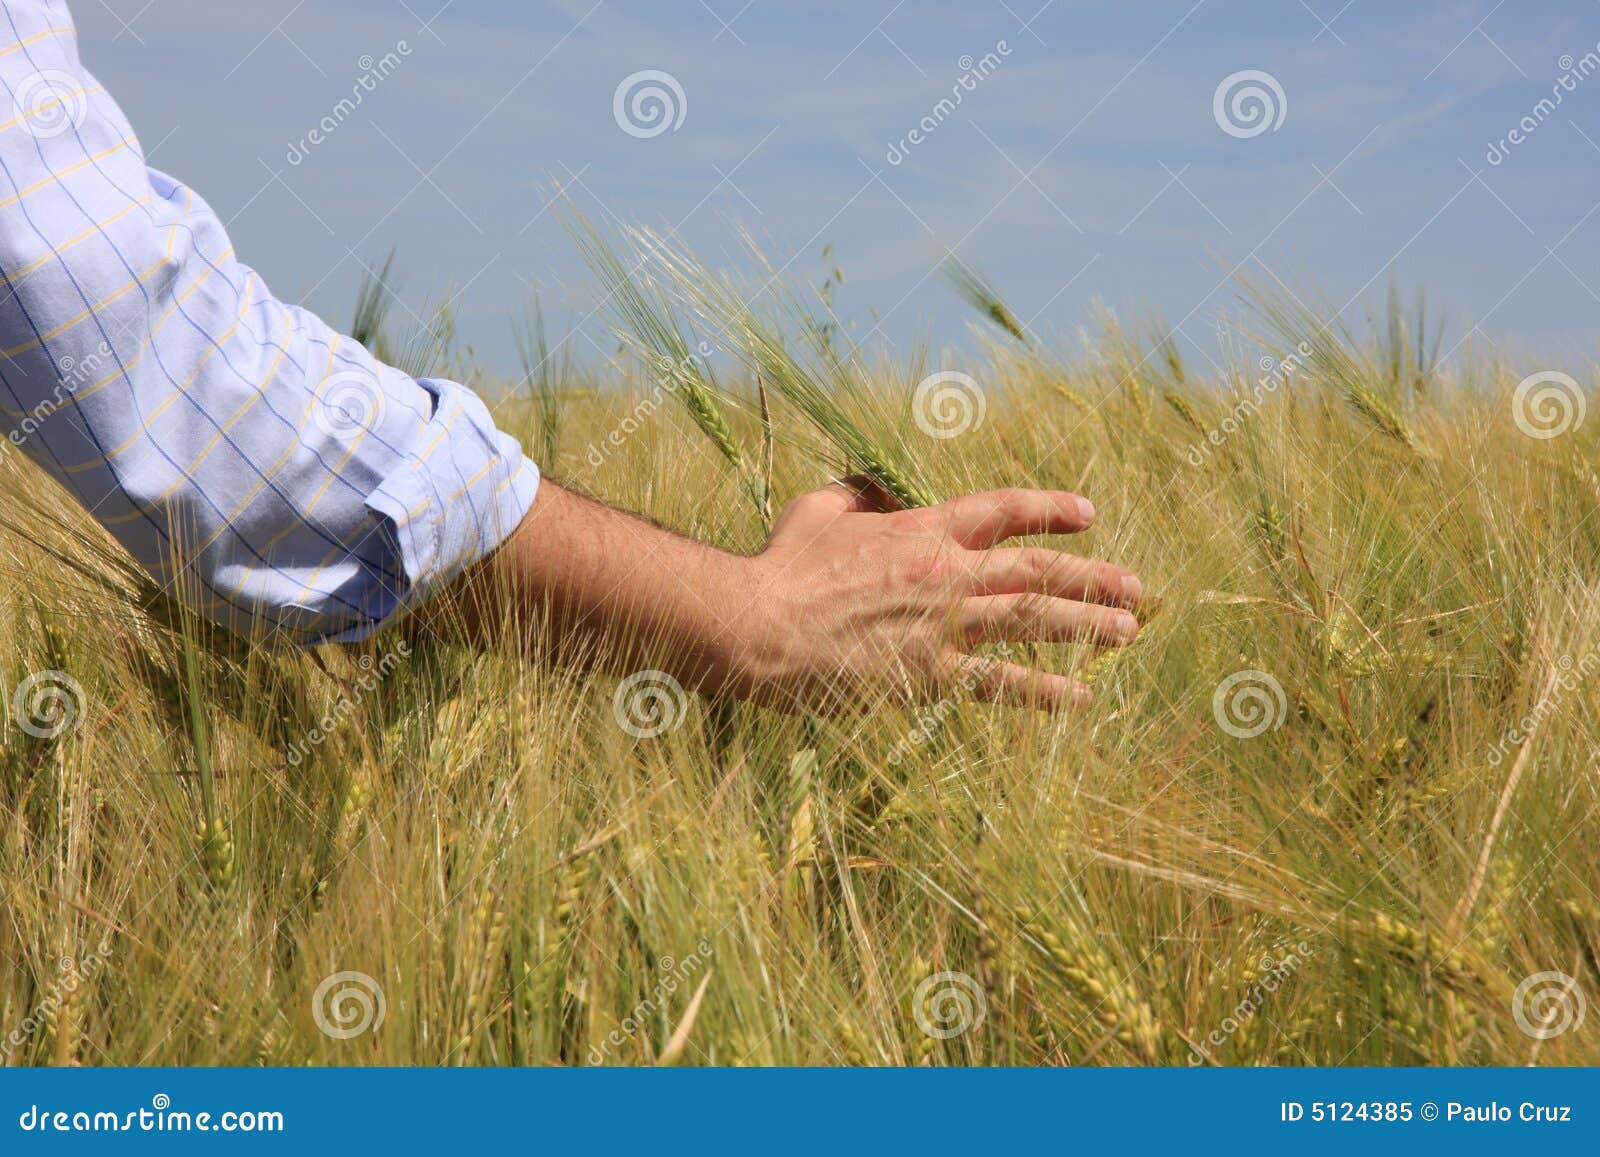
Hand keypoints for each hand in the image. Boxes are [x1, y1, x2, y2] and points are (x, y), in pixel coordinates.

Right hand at [721, 478, 1142, 709]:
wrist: (758, 625)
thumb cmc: (779, 566)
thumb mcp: (817, 509)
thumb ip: (854, 494)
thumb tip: (871, 489)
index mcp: (921, 529)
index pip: (1003, 511)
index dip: (1051, 511)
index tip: (1088, 515)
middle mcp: (945, 573)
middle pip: (1036, 569)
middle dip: (1092, 576)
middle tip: (1135, 586)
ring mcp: (942, 625)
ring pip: (1033, 620)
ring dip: (1087, 624)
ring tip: (1128, 630)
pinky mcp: (928, 675)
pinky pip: (1000, 684)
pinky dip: (1045, 692)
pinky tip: (1081, 699)